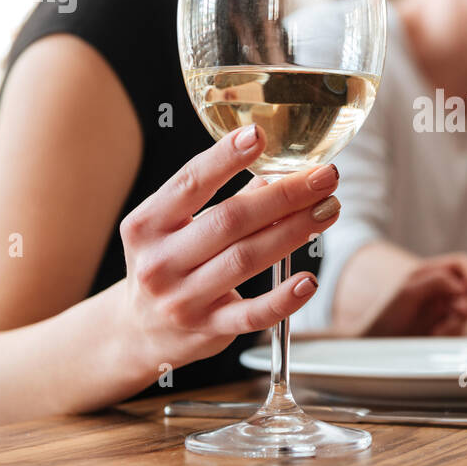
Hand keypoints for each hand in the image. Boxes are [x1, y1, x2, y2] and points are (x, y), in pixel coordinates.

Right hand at [117, 124, 341, 375]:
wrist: (138, 330)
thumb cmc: (168, 264)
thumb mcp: (176, 228)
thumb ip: (222, 201)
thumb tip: (280, 173)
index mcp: (147, 224)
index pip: (189, 183)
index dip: (224, 158)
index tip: (258, 135)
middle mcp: (159, 262)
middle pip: (230, 220)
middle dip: (284, 195)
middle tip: (324, 177)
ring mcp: (182, 299)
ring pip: (246, 259)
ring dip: (294, 231)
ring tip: (328, 210)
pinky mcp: (207, 330)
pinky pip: (252, 315)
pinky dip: (284, 298)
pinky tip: (309, 280)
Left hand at [361, 253, 466, 336]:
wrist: (376, 345)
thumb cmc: (386, 316)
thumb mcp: (408, 292)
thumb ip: (436, 282)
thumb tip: (463, 285)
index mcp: (429, 272)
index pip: (461, 263)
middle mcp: (439, 288)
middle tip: (458, 310)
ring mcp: (443, 307)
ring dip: (461, 317)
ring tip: (441, 327)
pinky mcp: (445, 326)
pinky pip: (461, 326)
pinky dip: (454, 330)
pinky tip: (436, 334)